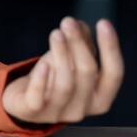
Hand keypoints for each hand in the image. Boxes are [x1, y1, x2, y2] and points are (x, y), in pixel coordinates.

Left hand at [1, 17, 123, 125]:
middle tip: (68, 22)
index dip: (111, 48)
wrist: (23, 102)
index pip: (114, 73)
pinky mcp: (33, 112)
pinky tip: (42, 64)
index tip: (103, 22)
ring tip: (56, 33)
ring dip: (61, 55)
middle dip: (79, 45)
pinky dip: (41, 81)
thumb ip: (80, 44)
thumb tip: (81, 25)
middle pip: (87, 74)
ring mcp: (58, 113)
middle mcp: (82, 109)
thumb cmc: (52, 78)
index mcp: (100, 98)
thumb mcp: (69, 60)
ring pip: (65, 84)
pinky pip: (38, 98)